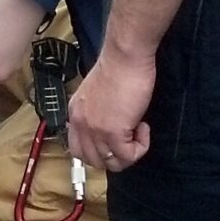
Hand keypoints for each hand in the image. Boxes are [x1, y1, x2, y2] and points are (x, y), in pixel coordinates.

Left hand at [67, 51, 155, 174]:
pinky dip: (141, 147)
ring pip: (112, 163)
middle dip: (115, 156)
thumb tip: (108, 126)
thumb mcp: (96, 94)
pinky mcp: (114, 132)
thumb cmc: (118, 68)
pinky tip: (143, 127)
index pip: (77, 150)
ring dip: (130, 152)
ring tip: (138, 131)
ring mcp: (96, 130)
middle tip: (129, 139)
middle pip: (94, 161)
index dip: (99, 151)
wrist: (125, 57)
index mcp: (75, 114)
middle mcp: (81, 124)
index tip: (114, 142)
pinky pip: (129, 156)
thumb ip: (96, 113)